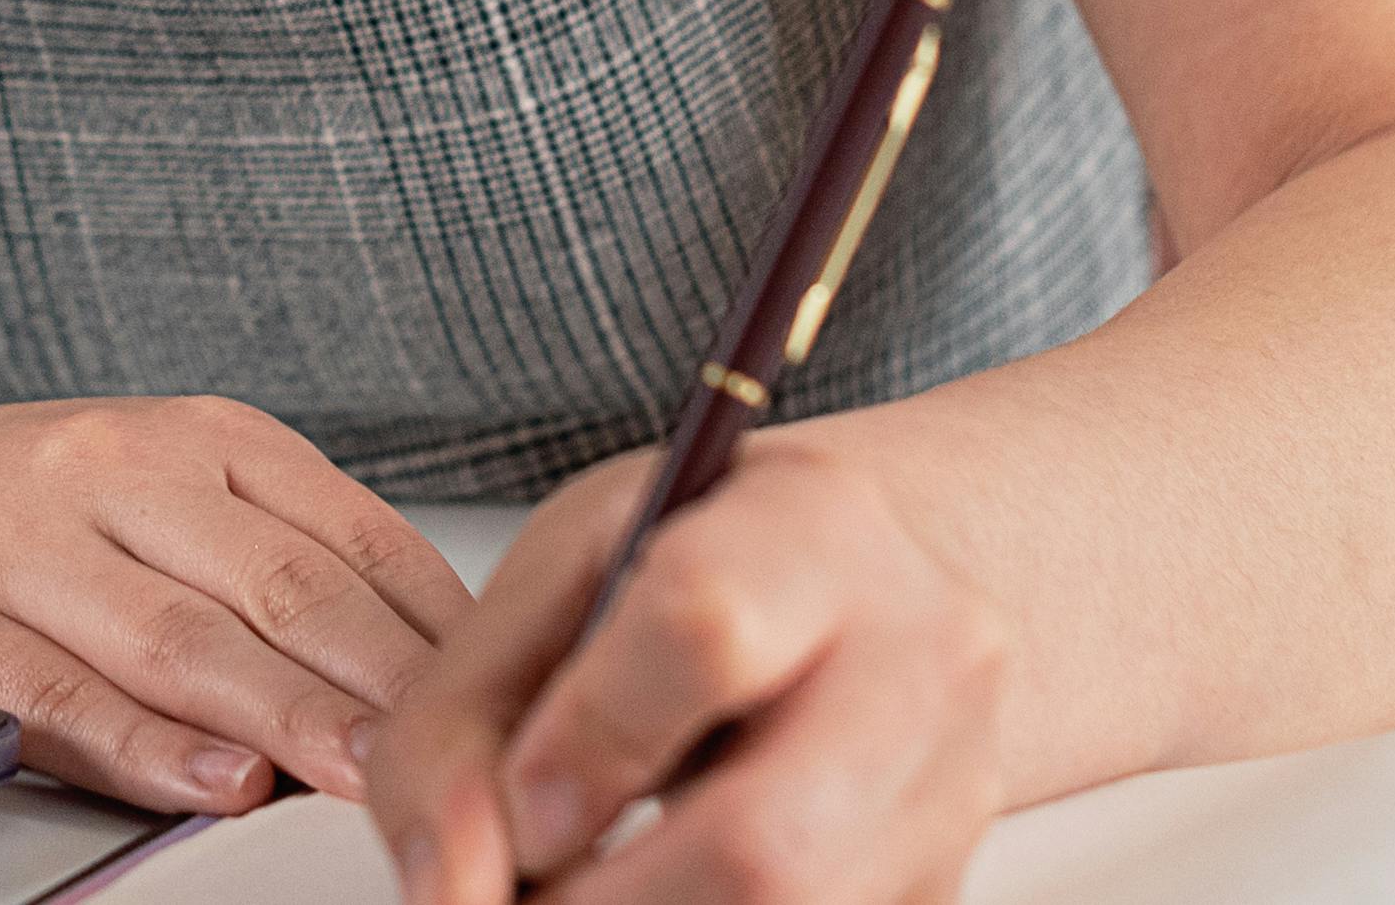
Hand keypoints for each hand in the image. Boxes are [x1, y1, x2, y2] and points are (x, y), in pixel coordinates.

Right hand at [0, 392, 471, 814]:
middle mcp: (105, 469)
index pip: (353, 536)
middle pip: (284, 585)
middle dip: (395, 682)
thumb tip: (433, 687)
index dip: (451, 633)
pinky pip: (54, 687)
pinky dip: (140, 739)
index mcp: (184, 438)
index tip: (531, 708)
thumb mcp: (128, 502)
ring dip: (294, 714)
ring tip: (377, 776)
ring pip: (184, 634)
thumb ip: (263, 577)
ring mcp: (14, 541)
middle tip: (486, 759)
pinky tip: (209, 776)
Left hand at [364, 435, 1015, 903]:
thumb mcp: (558, 578)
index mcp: (812, 526)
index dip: (588, 743)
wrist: (865, 592)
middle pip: (768, 845)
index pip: (702, 631)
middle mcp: (920, 656)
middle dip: (603, 902)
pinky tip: (646, 885)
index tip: (521, 809)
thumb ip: (464, 716)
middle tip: (513, 892)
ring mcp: (953, 786)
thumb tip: (441, 886)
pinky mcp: (941, 880)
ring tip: (568, 883)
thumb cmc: (699, 563)